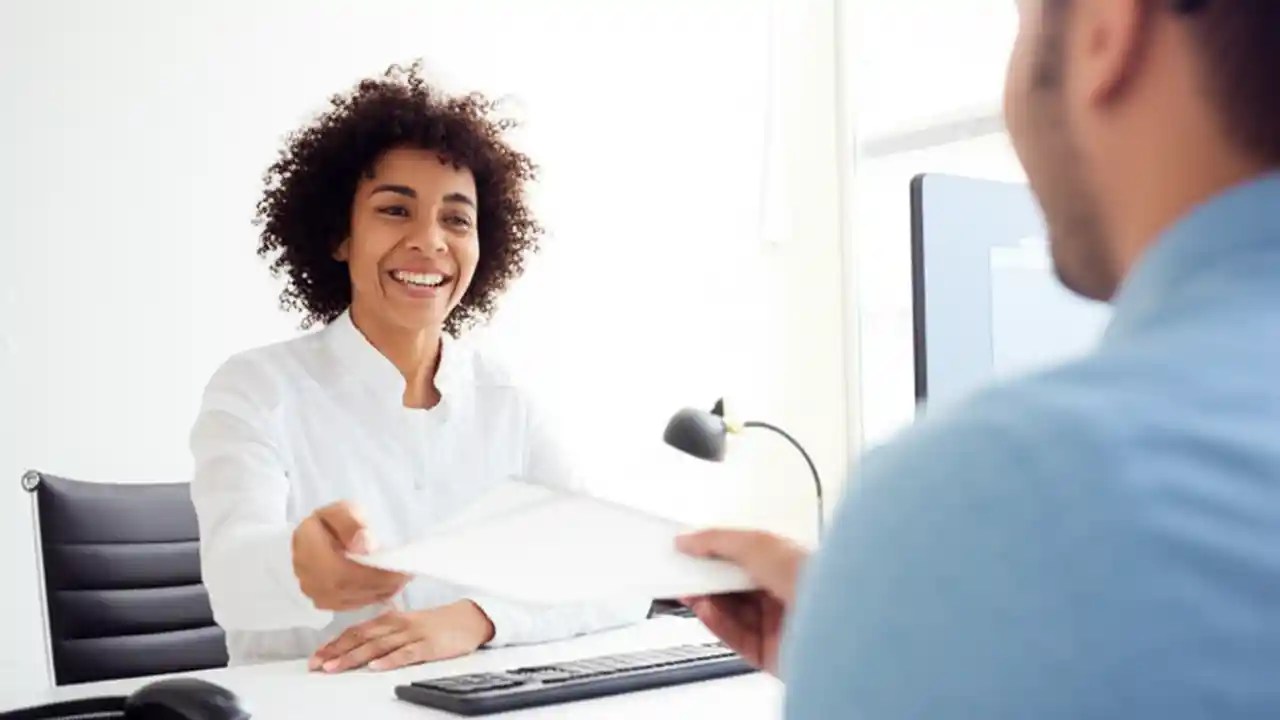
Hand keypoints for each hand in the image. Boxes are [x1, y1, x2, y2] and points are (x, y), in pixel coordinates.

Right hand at [292, 501, 409, 610]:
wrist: (320, 535)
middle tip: (407, 575)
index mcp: (306, 546)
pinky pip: (354, 604)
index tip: (399, 569)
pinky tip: (389, 585)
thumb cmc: (336, 521)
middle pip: (349, 588)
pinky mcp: (326, 602)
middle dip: (382, 583)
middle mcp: (307, 575)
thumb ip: (351, 523)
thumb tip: (363, 546)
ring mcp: (315, 592)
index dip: (372, 574)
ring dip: (381, 590)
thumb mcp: (344, 510)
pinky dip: (375, 595)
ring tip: (402, 578)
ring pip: (353, 599)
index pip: (340, 571)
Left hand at [308, 600, 496, 672]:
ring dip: (354, 657)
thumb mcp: (406, 624)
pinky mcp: (429, 646)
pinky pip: (407, 653)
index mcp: (390, 619)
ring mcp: (412, 634)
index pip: (356, 631)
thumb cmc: (435, 624)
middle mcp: (397, 625)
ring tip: (335, 667)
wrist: (469, 618)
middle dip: (337, 652)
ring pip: (378, 646)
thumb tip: (356, 644)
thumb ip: (383, 632)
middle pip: (362, 638)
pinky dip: (390, 660)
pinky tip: (376, 667)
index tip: (315, 657)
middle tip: (317, 665)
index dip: (334, 644)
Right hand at [676, 529, 808, 674]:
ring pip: (731, 613)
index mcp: (789, 563)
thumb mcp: (757, 542)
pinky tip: (704, 610)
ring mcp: (779, 625)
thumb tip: (688, 540)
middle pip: (734, 587)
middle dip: (706, 580)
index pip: (743, 557)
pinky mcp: (771, 653)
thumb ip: (717, 540)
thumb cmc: (814, 576)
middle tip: (683, 572)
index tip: (690, 551)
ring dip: (707, 602)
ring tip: (687, 590)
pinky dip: (716, 623)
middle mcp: (785, 594)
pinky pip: (735, 638)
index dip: (715, 555)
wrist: (836, 620)